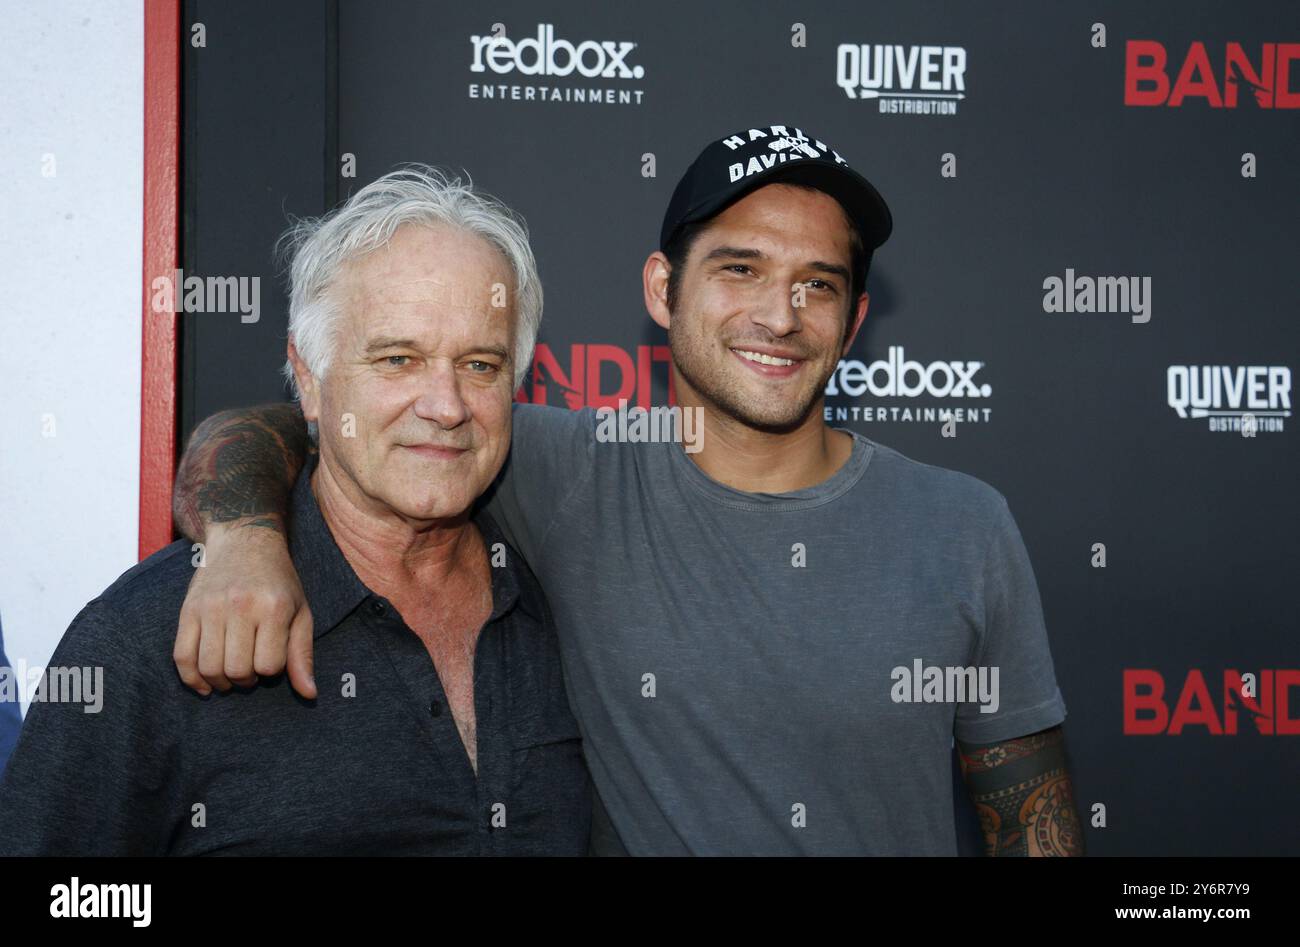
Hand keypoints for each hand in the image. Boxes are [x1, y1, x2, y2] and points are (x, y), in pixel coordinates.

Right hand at [174, 525, 316, 698]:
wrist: (244, 539)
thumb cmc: (278, 580)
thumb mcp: (300, 612)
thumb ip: (302, 654)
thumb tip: (309, 694)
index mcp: (273, 608)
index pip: (270, 665)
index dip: (272, 672)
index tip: (272, 662)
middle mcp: (240, 606)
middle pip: (237, 670)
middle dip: (246, 681)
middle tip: (251, 672)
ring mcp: (210, 608)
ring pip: (209, 667)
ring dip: (221, 682)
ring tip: (231, 675)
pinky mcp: (188, 610)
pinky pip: (182, 656)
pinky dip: (191, 678)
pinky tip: (204, 684)